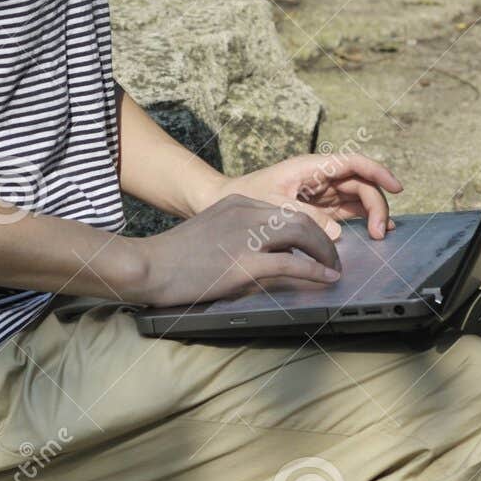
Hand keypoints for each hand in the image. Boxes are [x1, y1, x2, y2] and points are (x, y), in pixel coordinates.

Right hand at [133, 193, 343, 308]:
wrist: (148, 265)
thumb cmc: (172, 257)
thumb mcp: (210, 232)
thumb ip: (239, 236)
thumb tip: (269, 258)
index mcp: (236, 202)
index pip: (283, 209)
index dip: (307, 226)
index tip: (316, 242)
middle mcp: (245, 212)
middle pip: (299, 218)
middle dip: (322, 238)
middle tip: (333, 256)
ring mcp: (245, 236)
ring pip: (301, 235)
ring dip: (324, 252)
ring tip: (333, 267)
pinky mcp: (243, 263)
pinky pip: (291, 264)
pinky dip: (315, 270)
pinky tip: (327, 277)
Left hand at [202, 150, 401, 243]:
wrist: (224, 200)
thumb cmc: (246, 196)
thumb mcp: (274, 206)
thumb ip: (306, 218)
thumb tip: (337, 232)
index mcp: (311, 166)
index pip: (353, 163)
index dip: (379, 171)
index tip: (397, 187)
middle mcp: (321, 176)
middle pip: (361, 183)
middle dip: (377, 204)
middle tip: (382, 232)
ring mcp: (322, 191)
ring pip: (358, 197)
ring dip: (373, 213)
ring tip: (381, 235)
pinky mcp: (319, 207)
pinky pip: (348, 210)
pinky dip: (363, 219)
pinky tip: (374, 231)